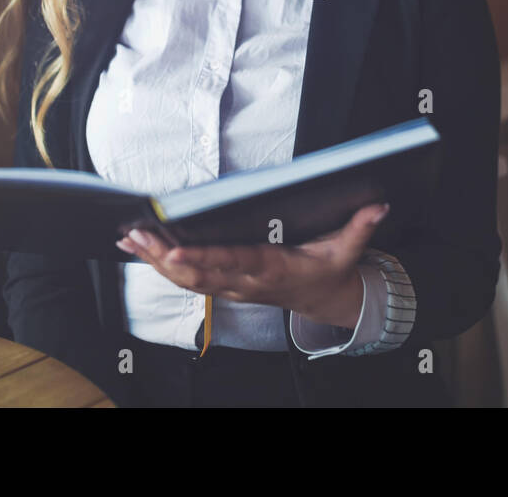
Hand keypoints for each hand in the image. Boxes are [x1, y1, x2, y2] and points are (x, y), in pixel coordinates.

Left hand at [115, 202, 389, 327]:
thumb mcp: (348, 251)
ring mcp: (233, 288)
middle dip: (164, 256)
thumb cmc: (329, 271)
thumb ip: (360, 228)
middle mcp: (246, 282)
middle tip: (137, 235)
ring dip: (154, 260)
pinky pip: (187, 280)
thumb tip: (378, 206)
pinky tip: (139, 248)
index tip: (175, 251)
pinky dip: (160, 265)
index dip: (202, 260)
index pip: (232, 264)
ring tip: (129, 237)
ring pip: (186, 279)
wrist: (325, 301)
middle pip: (198, 274)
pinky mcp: (224, 286)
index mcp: (272, 269)